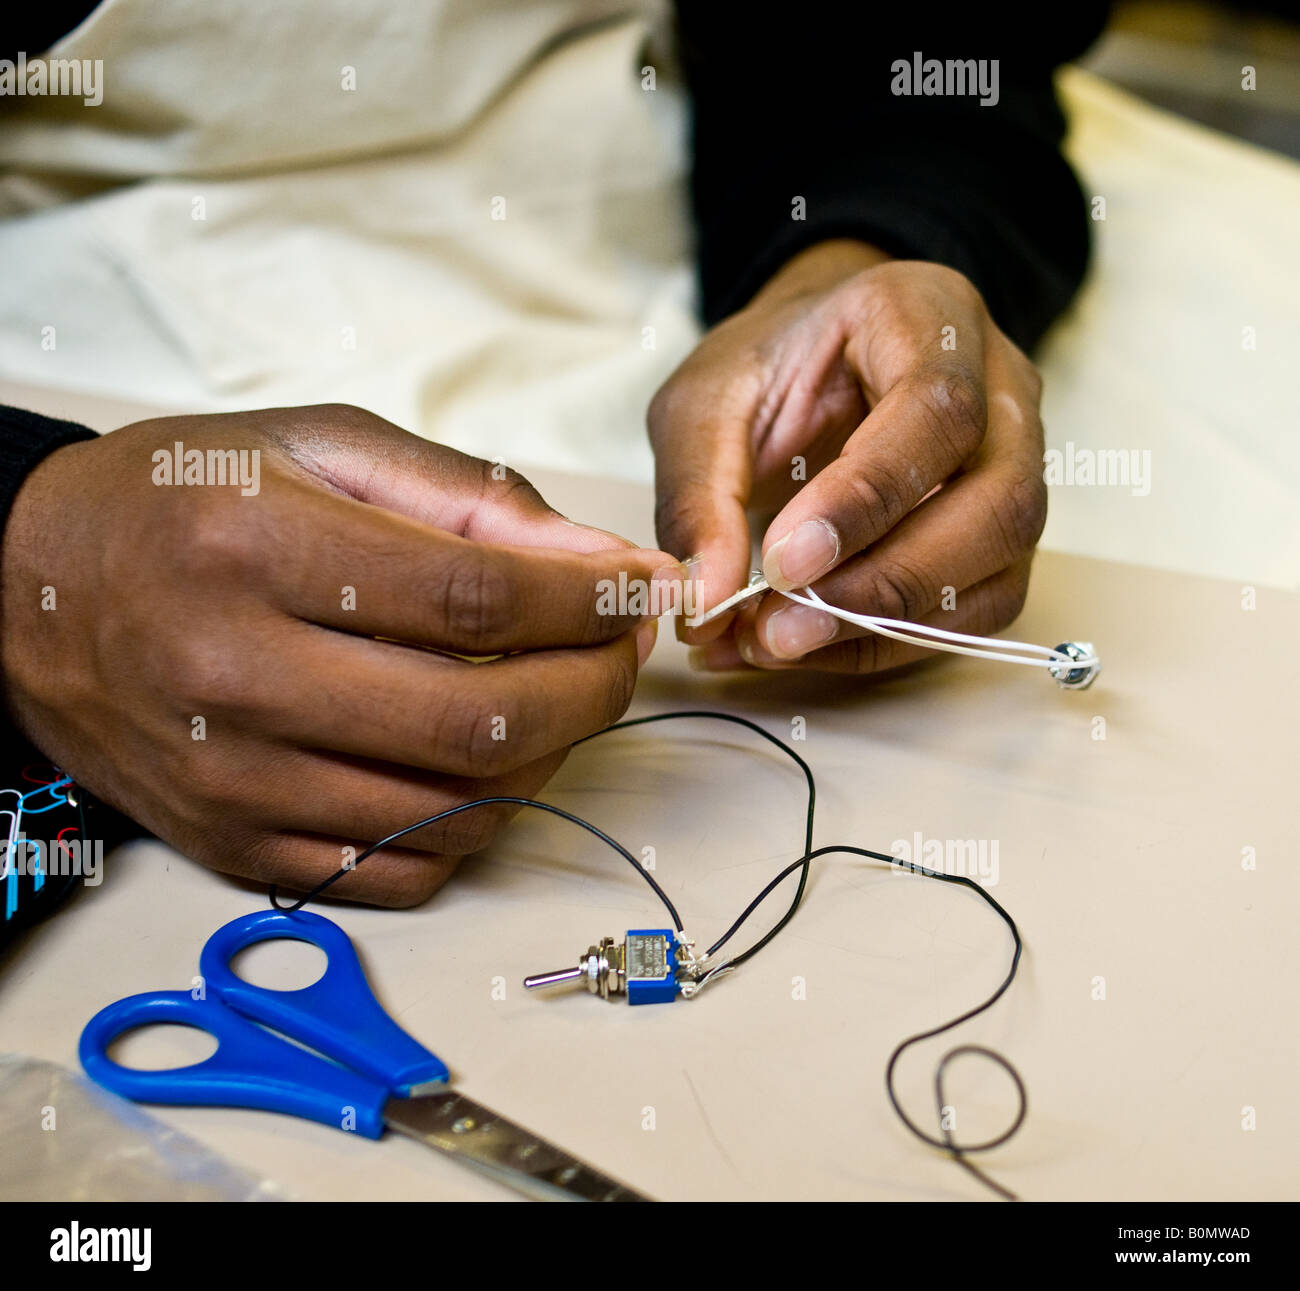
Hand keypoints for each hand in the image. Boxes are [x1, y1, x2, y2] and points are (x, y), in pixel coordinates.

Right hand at [1, 404, 677, 902]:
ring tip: (557, 693)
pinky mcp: (234, 848)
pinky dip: (476, 824)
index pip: (473, 595)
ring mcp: (234, 782)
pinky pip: (399, 871)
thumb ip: (469, 499)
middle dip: (591, 685)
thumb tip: (600, 563)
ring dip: (547, 757)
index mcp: (254, 547)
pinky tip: (483, 762)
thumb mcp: (321, 450)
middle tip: (619, 646)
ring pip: (454, 810)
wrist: (27, 595)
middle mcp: (237, 676)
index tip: (641, 587)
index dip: (588, 599)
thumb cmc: (183, 502)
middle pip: (478, 720)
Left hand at [650, 240, 1046, 671]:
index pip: (936, 411)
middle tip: (778, 627)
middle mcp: (1000, 390)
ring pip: (1000, 566)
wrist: (810, 363)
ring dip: (886, 625)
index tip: (784, 563)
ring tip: (778, 642)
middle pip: (998, 500)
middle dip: (884, 583)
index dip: (866, 498)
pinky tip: (812, 647)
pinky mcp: (1000, 536)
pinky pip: (976, 610)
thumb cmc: (768, 369)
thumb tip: (706, 601)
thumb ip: (698, 496)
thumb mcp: (703, 406)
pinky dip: (891, 643)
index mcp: (930, 318)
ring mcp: (1018, 465)